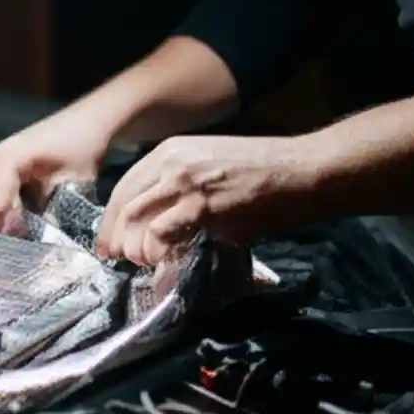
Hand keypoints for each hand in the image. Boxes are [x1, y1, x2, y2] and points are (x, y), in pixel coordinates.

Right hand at [0, 109, 112, 234]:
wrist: (86, 121)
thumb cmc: (81, 147)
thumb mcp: (71, 182)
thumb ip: (52, 213)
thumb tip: (40, 242)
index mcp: (8, 159)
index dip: (9, 225)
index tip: (29, 234)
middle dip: (0, 222)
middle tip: (26, 232)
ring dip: (0, 215)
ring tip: (25, 222)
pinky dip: (2, 206)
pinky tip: (23, 210)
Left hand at [95, 135, 328, 269]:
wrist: (304, 170)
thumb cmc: (265, 172)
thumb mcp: (211, 166)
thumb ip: (181, 188)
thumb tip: (160, 221)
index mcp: (171, 151)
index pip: (125, 186)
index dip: (111, 219)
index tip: (109, 242)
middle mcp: (171, 162)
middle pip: (124, 204)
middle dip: (116, 237)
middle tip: (119, 260)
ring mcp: (185, 182)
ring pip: (135, 219)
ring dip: (135, 247)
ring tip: (144, 262)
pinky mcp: (203, 206)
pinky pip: (162, 232)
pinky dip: (157, 251)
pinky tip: (165, 261)